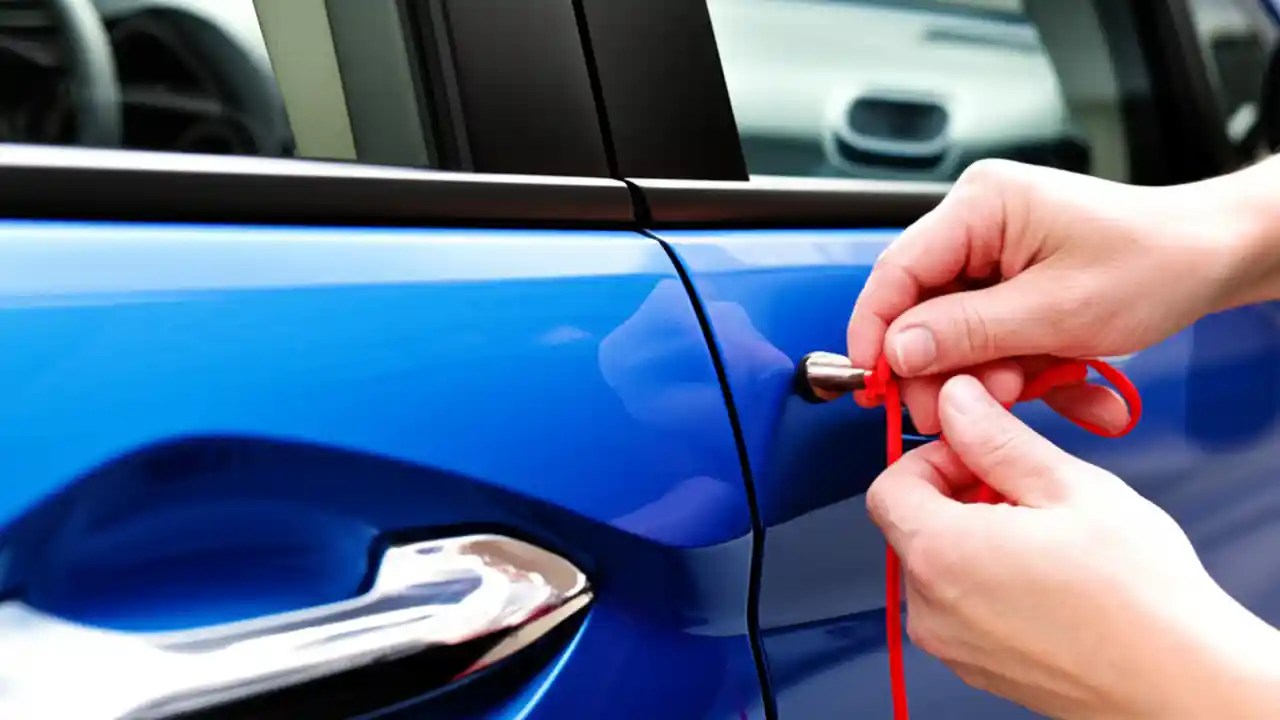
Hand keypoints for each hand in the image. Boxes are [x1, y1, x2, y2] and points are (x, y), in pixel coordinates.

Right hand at [847, 159, 1251, 434]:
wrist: (1214, 257)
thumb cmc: (1156, 262)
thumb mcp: (1057, 311)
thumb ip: (968, 332)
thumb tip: (897, 352)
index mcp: (981, 205)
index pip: (897, 270)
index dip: (876, 330)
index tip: (871, 383)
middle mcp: (980, 221)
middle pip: (922, 306)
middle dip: (945, 365)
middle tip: (960, 410)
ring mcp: (995, 252)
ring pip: (955, 330)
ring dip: (990, 373)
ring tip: (1037, 389)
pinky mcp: (1012, 281)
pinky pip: (989, 334)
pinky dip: (1017, 366)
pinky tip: (1057, 382)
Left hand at [867, 375, 1279, 718]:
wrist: (1182, 684)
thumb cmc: (1138, 595)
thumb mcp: (1068, 487)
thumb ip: (996, 439)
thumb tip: (956, 400)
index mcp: (941, 554)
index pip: (889, 487)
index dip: (934, 459)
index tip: (982, 456)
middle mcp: (931, 607)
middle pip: (913, 526)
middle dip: (959, 495)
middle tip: (1026, 490)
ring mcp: (953, 644)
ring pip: (939, 565)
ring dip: (977, 537)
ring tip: (1046, 537)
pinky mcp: (978, 667)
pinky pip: (961, 606)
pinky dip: (989, 580)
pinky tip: (1048, 576)